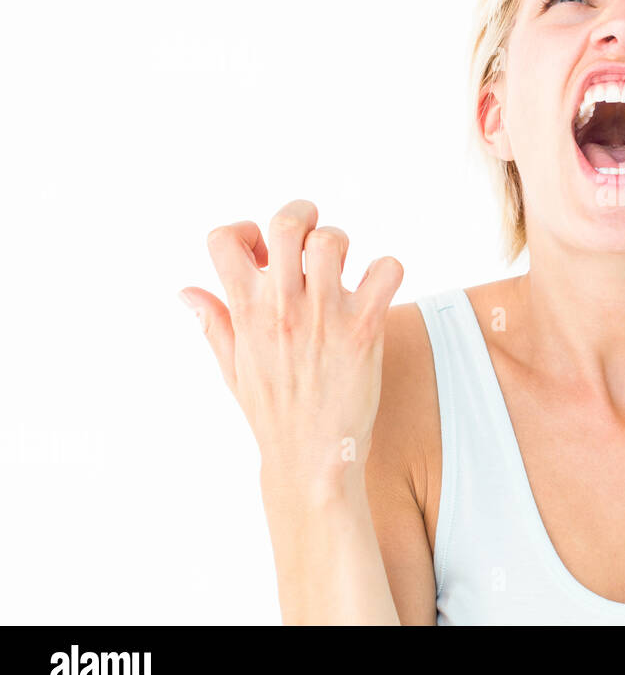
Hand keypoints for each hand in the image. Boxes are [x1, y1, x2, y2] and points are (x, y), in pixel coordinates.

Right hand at [178, 199, 403, 487]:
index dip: (244, 233)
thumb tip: (187, 291)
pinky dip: (388, 270)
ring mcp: (325, 315)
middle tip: (309, 241)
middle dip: (300, 215)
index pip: (223, 239)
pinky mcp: (364, 328)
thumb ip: (214, 323)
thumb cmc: (275, 413)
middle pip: (287, 224)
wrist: (312, 459)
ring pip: (334, 241)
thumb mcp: (232, 368)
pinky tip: (376, 290)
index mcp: (247, 311)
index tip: (259, 255)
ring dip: (340, 245)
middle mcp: (284, 306)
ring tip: (341, 270)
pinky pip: (386, 270)